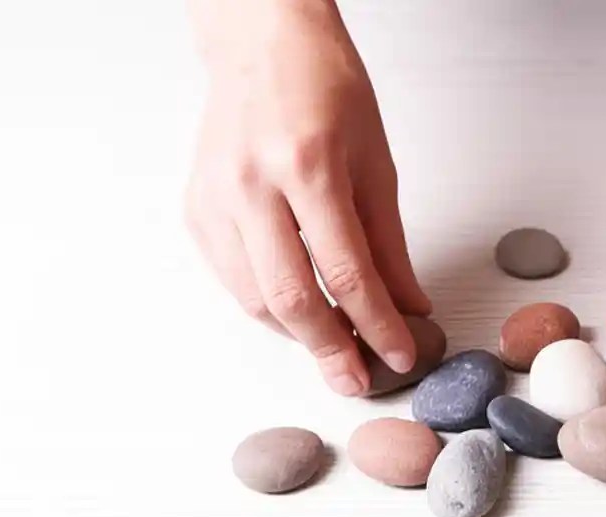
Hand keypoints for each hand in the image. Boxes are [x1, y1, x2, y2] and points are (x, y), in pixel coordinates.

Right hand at [184, 0, 429, 396]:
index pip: (349, 272)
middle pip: (292, 297)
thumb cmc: (327, 93)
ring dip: (298, 334)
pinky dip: (267, 304)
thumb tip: (409, 307)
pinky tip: (297, 308)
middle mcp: (254, 185)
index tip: (398, 356)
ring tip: (335, 346)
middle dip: (330, 350)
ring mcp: (216, 198)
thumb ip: (390, 244)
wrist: (262, 45)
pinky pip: (232, 278)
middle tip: (357, 381)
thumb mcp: (376, 164)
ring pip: (255, 298)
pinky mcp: (196, 208)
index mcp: (309, 167)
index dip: (377, 324)